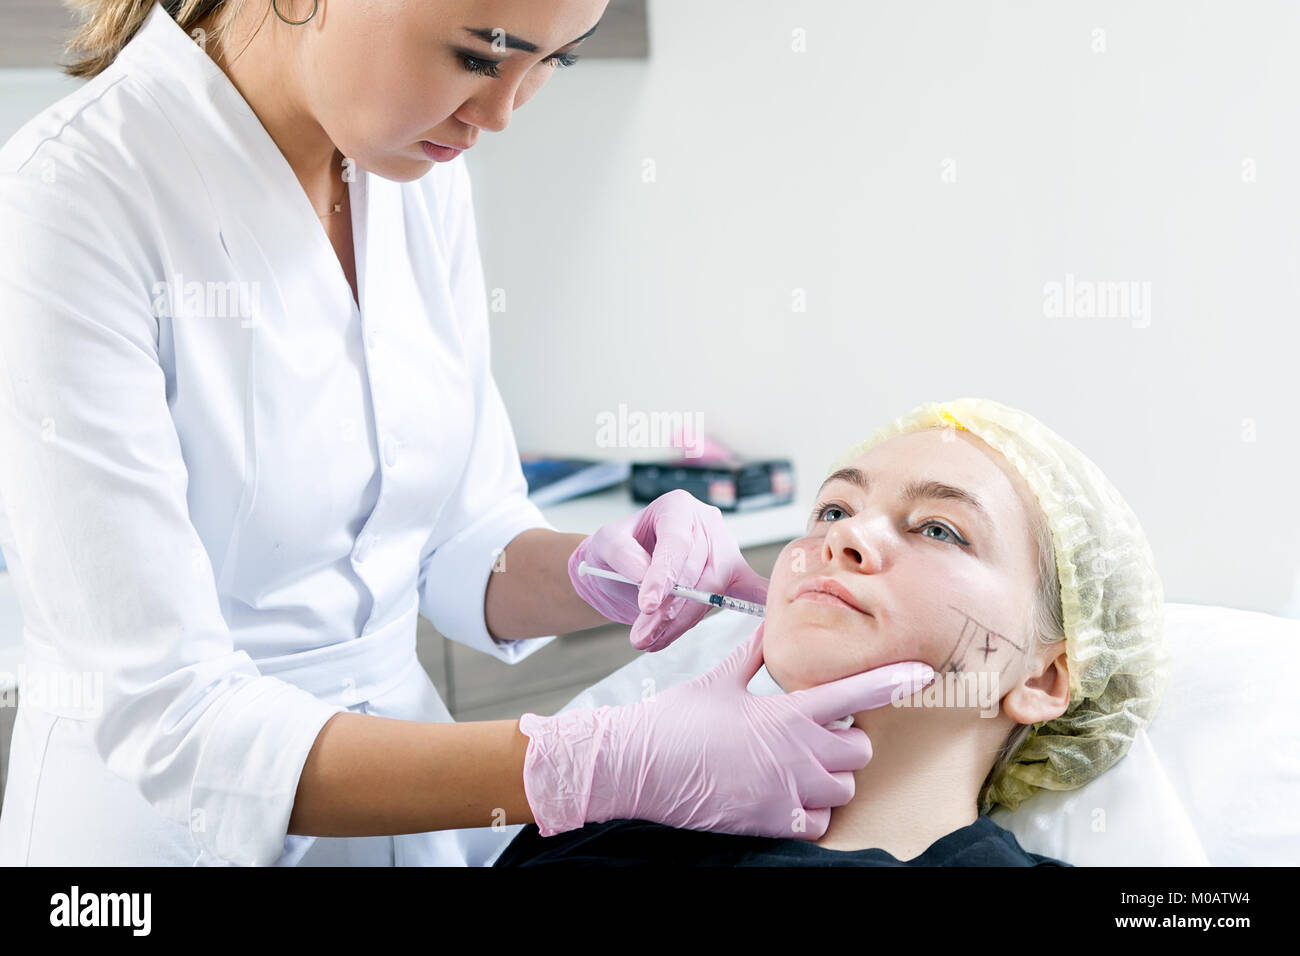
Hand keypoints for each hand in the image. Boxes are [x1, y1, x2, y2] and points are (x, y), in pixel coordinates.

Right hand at [519, 623, 934, 839]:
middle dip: (845, 742)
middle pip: (859, 749)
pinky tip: (787, 798)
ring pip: (844, 789)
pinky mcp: (772, 822)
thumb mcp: (719, 679)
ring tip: (800, 769)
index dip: (893, 682)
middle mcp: (795, 753)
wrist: (637, 766)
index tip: (924, 673)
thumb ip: (754, 654)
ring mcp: (786, 791)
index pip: (855, 692)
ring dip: (830, 780)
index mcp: (785, 712)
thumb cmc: (675, 719)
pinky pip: (820, 824)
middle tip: (816, 737)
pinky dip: (811, 814)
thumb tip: (771, 623)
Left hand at [567, 489, 768, 650]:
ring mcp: (725, 549)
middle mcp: (707, 523)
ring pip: (712, 590)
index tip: (647, 605)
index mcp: (677, 506)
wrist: (625, 566)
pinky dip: (758, 606)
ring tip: (651, 641)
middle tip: (642, 636)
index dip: (664, 575)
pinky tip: (765, 632)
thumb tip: (643, 575)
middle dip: (670, 609)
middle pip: (698, 571)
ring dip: (682, 622)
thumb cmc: (619, 550)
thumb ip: (622, 554)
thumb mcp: (606, 544)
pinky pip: (750, 591)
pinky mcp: (734, 575)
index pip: (676, 542)